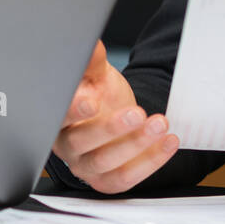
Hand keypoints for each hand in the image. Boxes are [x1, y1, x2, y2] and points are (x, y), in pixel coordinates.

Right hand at [52, 40, 178, 191]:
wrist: (115, 119)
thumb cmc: (99, 97)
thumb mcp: (96, 76)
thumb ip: (92, 61)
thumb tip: (92, 42)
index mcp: (57, 118)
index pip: (59, 116)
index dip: (73, 110)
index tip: (91, 100)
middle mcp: (67, 145)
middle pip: (81, 142)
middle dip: (111, 128)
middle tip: (137, 113)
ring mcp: (85, 166)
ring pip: (105, 162)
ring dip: (135, 144)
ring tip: (159, 123)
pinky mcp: (106, 182)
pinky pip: (126, 177)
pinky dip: (150, 161)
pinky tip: (168, 142)